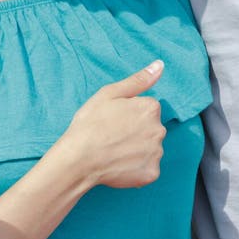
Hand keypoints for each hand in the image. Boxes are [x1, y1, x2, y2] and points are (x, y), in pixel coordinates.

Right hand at [62, 60, 166, 189]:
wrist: (78, 160)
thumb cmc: (90, 124)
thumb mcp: (110, 93)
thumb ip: (138, 80)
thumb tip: (160, 65)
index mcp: (150, 108)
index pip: (147, 110)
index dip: (129, 115)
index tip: (114, 121)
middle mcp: (159, 129)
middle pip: (151, 129)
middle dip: (137, 132)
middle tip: (113, 137)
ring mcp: (156, 153)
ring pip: (150, 149)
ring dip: (138, 151)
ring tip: (115, 152)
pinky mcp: (151, 173)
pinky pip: (148, 169)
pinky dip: (137, 168)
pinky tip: (120, 165)